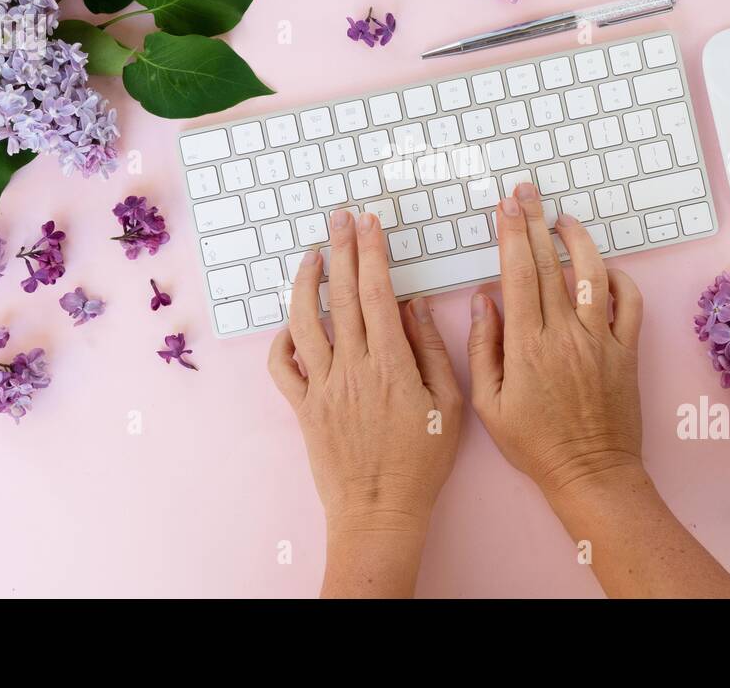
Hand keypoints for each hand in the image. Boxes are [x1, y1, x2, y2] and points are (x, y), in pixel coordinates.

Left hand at [267, 209, 461, 596]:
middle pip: (340, 296)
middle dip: (341, 250)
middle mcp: (352, 368)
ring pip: (304, 322)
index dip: (371, 252)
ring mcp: (322, 387)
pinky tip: (290, 324)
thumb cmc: (422, 463)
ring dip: (305, 283)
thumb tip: (413, 306)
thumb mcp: (448, 406)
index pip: (376, 293)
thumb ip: (431, 352)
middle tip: (339, 217)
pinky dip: (280, 340)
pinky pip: (281, 367)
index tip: (369, 223)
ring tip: (311, 256)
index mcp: (391, 365)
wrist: (379, 513)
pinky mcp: (303, 407)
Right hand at [468, 182, 644, 496]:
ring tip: (564, 220)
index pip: (518, 273)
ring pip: (593, 274)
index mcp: (527, 345)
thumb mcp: (488, 403)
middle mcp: (565, 334)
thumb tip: (483, 300)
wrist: (591, 473)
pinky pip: (630, 303)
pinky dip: (619, 279)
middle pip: (550, 263)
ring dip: (578, 240)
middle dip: (535, 220)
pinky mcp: (626, 352)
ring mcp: (600, 341)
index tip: (505, 205)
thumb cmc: (535, 444)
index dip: (511, 233)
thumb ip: (482, 347)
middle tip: (526, 191)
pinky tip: (604, 269)